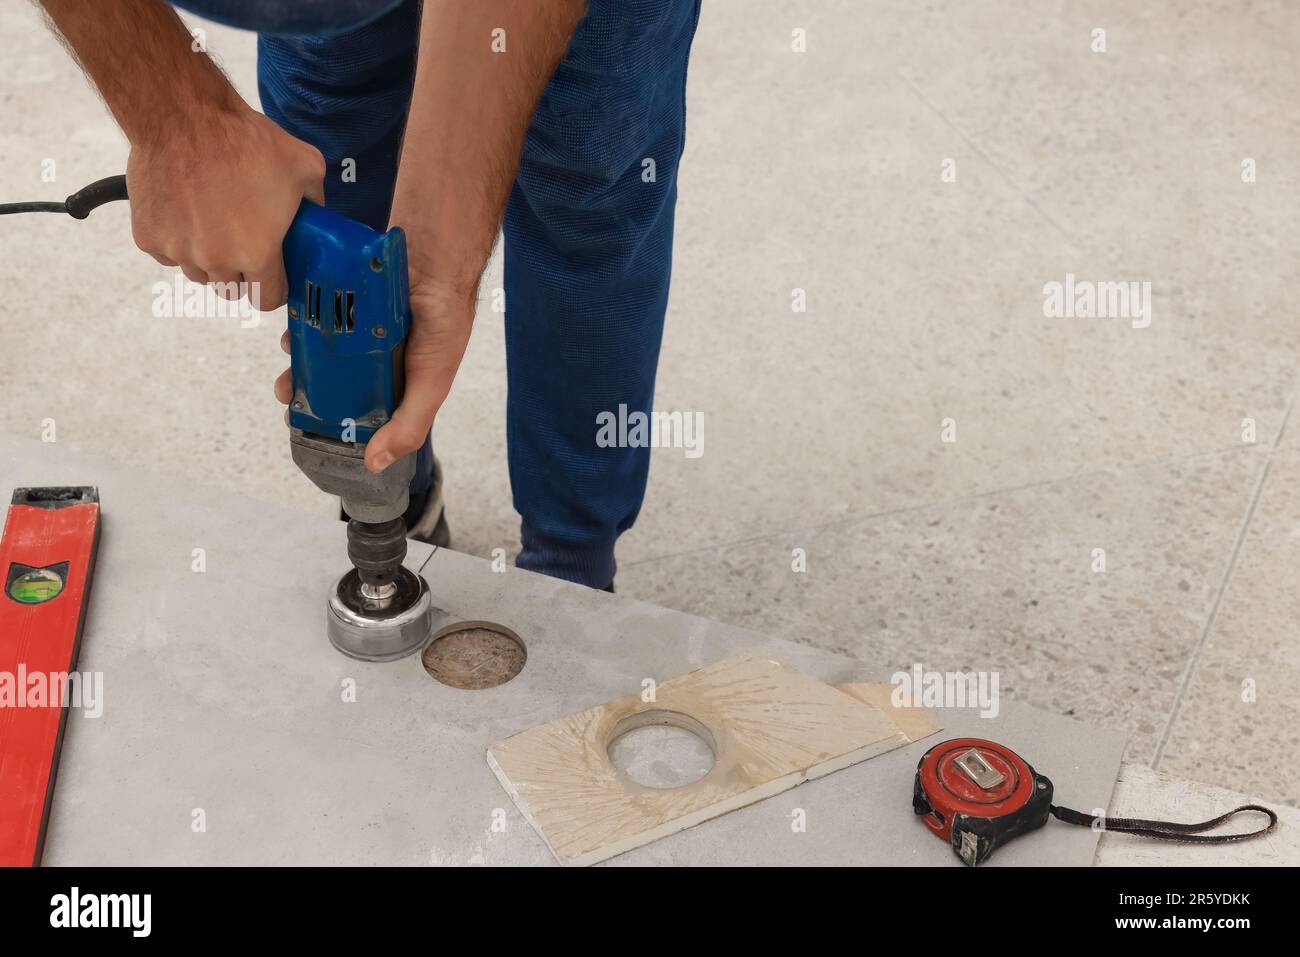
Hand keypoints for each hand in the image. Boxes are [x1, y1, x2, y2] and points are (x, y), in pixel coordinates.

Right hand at [127, 101, 324, 309]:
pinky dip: (176, 240)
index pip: (267, 299)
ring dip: (207, 258)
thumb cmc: (244, 140)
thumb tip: (319, 217)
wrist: (183, 115)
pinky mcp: (148, 238)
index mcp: (257, 254)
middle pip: (231, 289)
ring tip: (213, 220)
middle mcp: (216, 261)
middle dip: (240, 272)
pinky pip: (168, 254)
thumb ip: (316, 202)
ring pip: (198, 273)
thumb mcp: (304, 168)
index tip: (272, 273)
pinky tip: (186, 209)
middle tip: (242, 240)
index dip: (273, 287)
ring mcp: (178, 252)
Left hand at [274, 279, 474, 472]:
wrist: (435, 259)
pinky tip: (292, 328)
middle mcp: (376, 355)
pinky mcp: (345, 298)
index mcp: (397, 381)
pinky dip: (302, 322)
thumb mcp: (431, 382)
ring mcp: (359, 326)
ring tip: (287, 357)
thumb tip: (374, 465)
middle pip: (332, 378)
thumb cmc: (444, 322)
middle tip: (286, 391)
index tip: (304, 424)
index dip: (331, 418)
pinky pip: (315, 313)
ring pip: (320, 347)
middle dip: (306, 387)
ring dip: (300, 356)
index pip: (359, 407)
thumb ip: (407, 425)